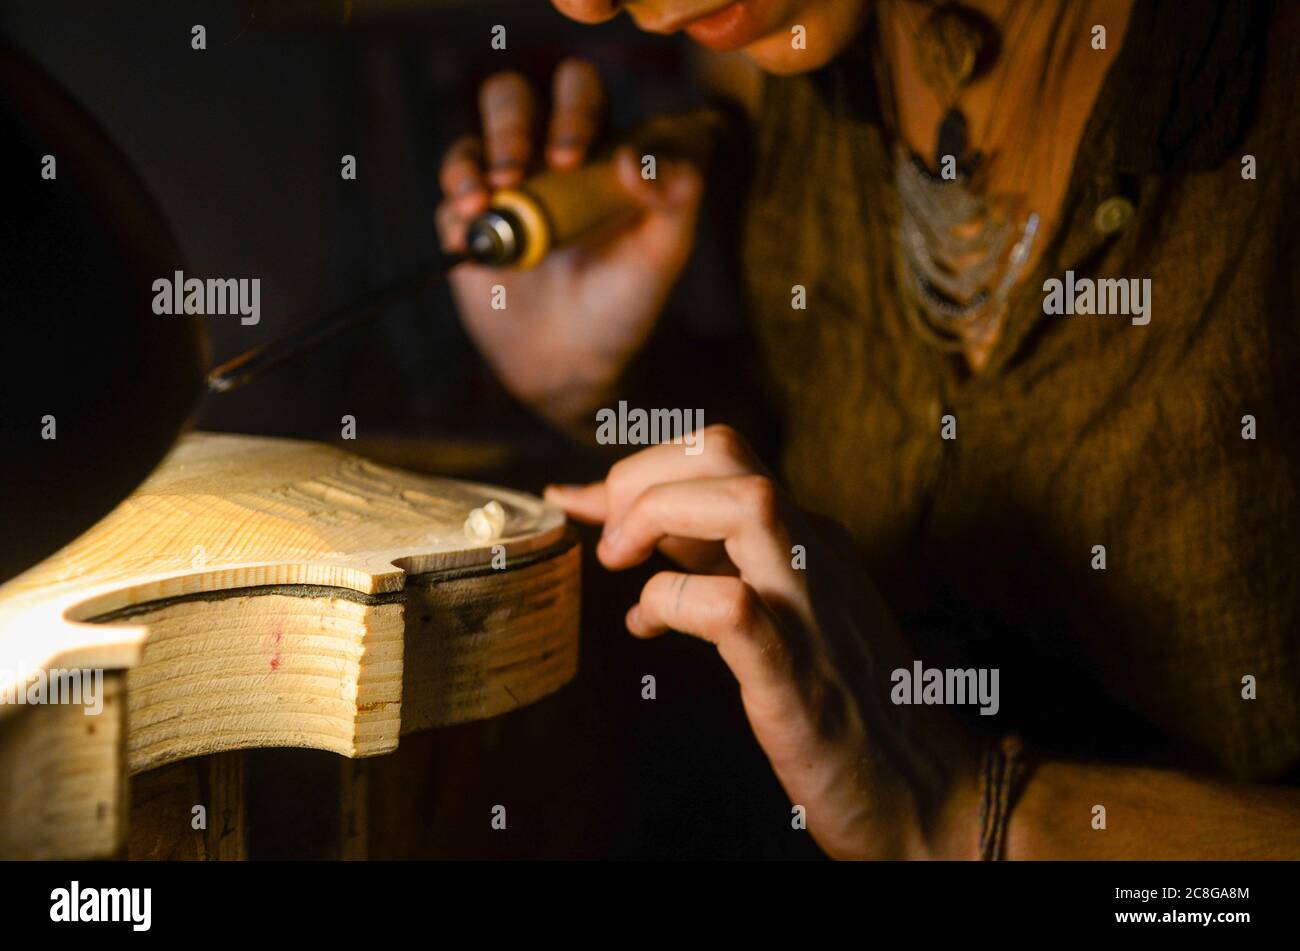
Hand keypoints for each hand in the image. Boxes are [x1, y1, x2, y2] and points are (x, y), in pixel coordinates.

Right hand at [436, 61, 703, 428]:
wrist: (573, 361)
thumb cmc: (626, 300)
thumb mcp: (663, 254)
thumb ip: (675, 199)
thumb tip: (636, 159)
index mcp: (596, 150)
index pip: (578, 92)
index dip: (573, 110)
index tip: (572, 159)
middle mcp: (545, 158)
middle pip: (514, 98)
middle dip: (512, 123)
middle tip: (523, 167)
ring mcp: (505, 188)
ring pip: (475, 138)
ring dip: (479, 156)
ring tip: (492, 194)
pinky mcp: (471, 222)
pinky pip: (452, 194)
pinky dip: (458, 202)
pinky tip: (472, 228)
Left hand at [545, 425, 977, 859]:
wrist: (922, 785)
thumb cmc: (837, 700)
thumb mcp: (778, 607)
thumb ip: (711, 562)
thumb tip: (632, 533)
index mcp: (807, 535)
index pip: (717, 456)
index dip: (636, 469)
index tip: (580, 503)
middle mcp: (813, 551)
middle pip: (723, 449)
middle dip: (641, 477)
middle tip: (610, 544)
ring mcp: (809, 605)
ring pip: (743, 502)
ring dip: (658, 516)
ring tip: (621, 566)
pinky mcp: (796, 671)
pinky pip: (729, 606)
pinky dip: (671, 603)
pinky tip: (650, 628)